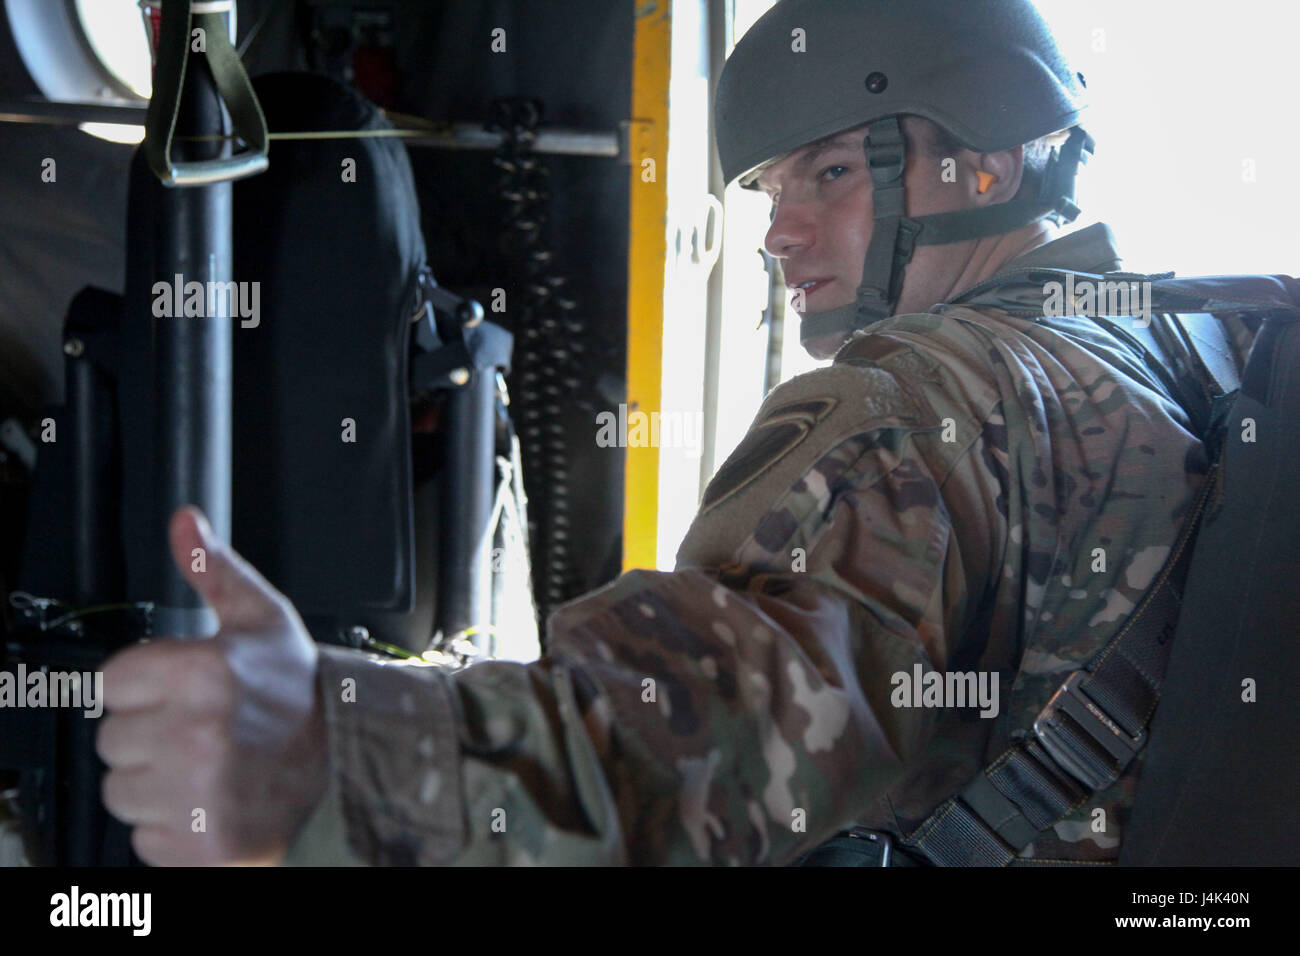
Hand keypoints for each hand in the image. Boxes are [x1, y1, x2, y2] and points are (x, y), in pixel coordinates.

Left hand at [97, 506, 328, 864]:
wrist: (350, 761)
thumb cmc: (300, 693)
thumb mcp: (263, 619)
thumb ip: (213, 569)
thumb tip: (184, 523)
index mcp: (201, 672)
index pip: (112, 683)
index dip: (146, 685)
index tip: (184, 690)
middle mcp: (193, 734)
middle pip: (112, 741)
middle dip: (149, 735)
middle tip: (202, 730)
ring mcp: (197, 793)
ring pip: (122, 792)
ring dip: (157, 784)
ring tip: (208, 767)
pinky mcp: (201, 843)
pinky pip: (146, 838)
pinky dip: (174, 828)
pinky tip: (212, 802)